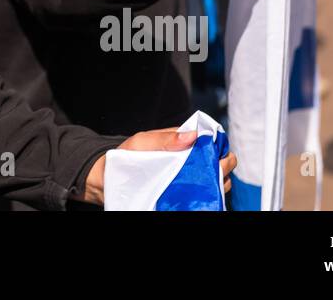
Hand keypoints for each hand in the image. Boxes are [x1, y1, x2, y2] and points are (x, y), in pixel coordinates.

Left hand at [82, 127, 236, 205]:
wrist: (109, 178)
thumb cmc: (125, 156)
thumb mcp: (142, 142)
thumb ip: (165, 138)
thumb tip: (193, 135)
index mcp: (183, 143)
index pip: (212, 142)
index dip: (219, 147)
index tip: (217, 154)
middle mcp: (190, 160)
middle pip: (220, 162)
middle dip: (223, 165)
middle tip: (214, 171)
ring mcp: (189, 179)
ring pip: (217, 181)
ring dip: (218, 182)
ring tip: (207, 185)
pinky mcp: (184, 195)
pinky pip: (204, 197)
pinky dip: (209, 197)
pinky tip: (203, 198)